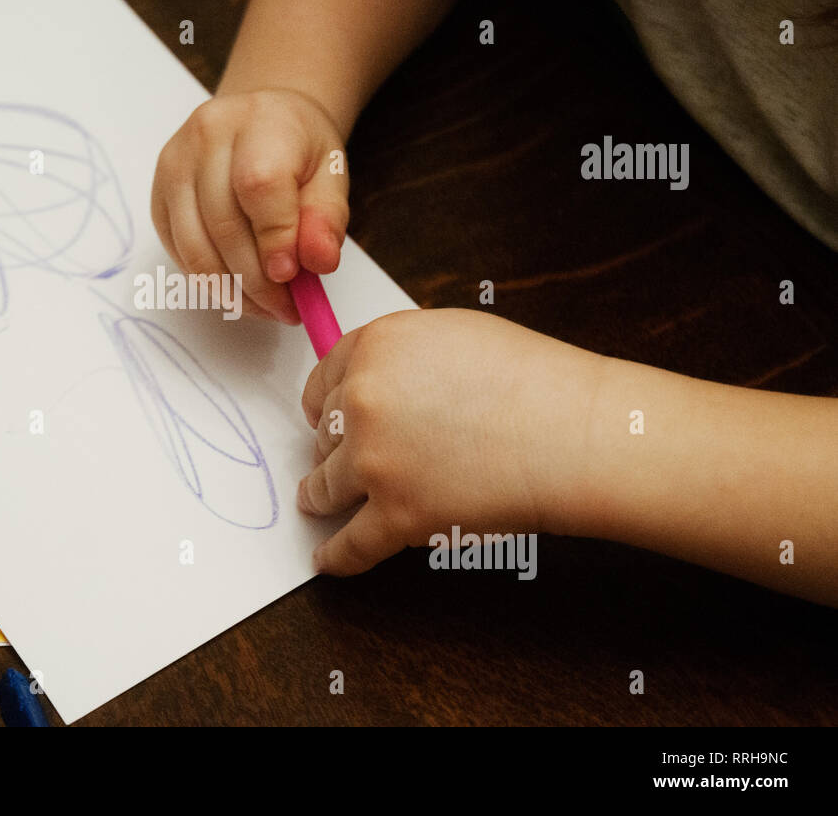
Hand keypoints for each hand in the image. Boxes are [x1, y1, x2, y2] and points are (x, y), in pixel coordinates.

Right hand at [150, 88, 349, 323]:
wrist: (260, 120)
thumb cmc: (297, 148)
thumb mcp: (332, 173)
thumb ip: (328, 218)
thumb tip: (318, 262)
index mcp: (259, 122)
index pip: (259, 186)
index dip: (275, 239)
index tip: (292, 277)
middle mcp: (207, 137)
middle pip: (224, 224)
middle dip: (257, 280)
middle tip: (287, 308)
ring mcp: (174, 165)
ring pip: (195, 246)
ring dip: (232, 290)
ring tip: (266, 307)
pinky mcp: (158, 195)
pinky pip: (179, 252)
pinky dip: (210, 282)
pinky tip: (238, 291)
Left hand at [298, 308, 606, 574]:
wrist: (573, 432)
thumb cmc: (533, 381)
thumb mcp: (451, 334)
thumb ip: (400, 355)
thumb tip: (374, 379)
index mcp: (376, 349)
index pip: (322, 381)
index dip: (321, 405)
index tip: (319, 420)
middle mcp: (363, 401)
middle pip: (324, 435)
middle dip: (330, 450)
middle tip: (334, 462)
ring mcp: (375, 461)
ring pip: (324, 487)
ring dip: (320, 497)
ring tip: (318, 505)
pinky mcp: (396, 515)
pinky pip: (349, 544)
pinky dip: (335, 555)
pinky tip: (327, 559)